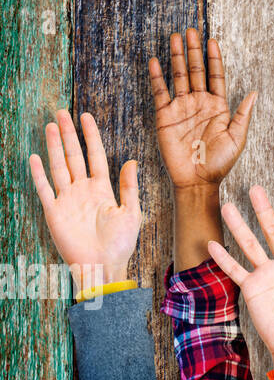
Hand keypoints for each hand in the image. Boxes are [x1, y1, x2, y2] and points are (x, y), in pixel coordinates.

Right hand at [29, 110, 141, 293]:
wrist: (104, 266)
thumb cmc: (121, 243)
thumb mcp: (131, 212)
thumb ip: (129, 187)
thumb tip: (132, 161)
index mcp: (102, 189)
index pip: (95, 155)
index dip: (90, 136)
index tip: (86, 117)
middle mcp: (82, 190)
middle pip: (74, 156)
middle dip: (68, 134)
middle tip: (61, 113)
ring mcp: (67, 200)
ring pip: (59, 167)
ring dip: (54, 147)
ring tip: (50, 126)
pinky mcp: (54, 213)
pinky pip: (45, 189)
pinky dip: (39, 174)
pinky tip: (34, 157)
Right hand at [148, 29, 255, 188]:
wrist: (197, 181)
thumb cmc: (220, 162)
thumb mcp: (237, 138)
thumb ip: (243, 114)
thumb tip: (255, 93)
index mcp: (218, 106)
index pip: (216, 76)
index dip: (214, 58)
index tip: (212, 40)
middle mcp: (199, 103)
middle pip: (196, 70)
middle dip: (194, 50)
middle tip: (190, 30)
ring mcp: (181, 108)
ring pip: (179, 76)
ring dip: (177, 57)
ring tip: (175, 38)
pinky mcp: (165, 116)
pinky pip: (160, 92)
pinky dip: (158, 77)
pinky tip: (156, 61)